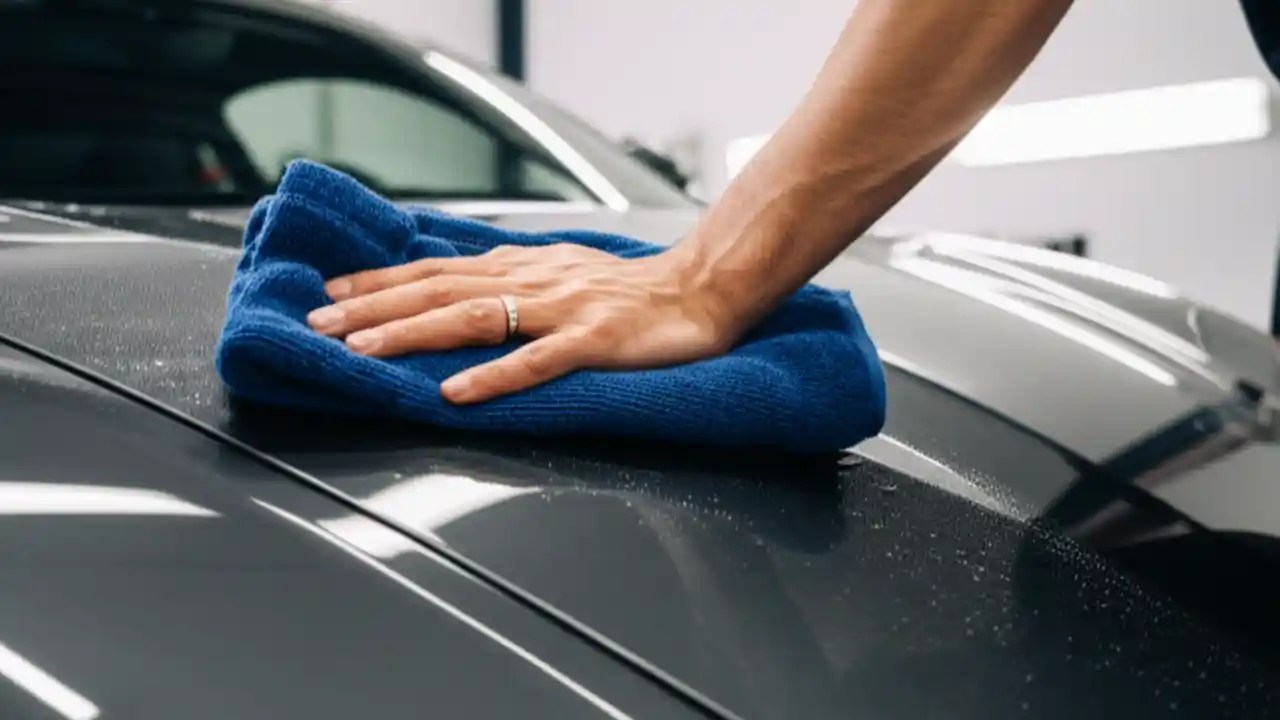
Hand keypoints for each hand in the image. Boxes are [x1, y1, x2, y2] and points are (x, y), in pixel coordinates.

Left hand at [306, 243, 736, 404]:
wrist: (702, 288)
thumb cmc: (633, 287)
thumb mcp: (562, 270)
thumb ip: (513, 279)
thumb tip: (458, 287)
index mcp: (524, 266)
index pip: (437, 269)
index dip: (381, 280)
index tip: (331, 291)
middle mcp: (534, 280)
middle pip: (440, 289)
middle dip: (375, 306)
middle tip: (320, 322)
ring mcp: (563, 310)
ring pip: (475, 318)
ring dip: (414, 334)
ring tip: (364, 351)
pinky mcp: (594, 341)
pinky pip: (538, 361)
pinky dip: (494, 375)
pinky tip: (456, 392)